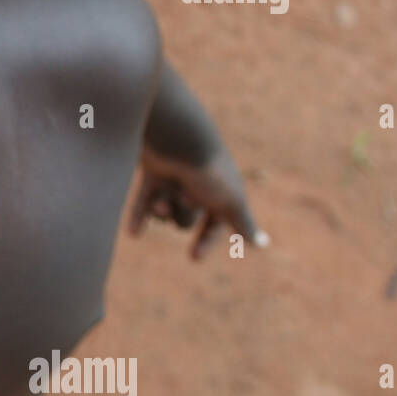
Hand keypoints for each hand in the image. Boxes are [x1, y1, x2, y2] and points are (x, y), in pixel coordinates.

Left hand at [128, 146, 267, 259]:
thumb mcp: (230, 201)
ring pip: (164, 212)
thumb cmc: (207, 170)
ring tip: (160, 201)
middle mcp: (198, 185)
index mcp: (220, 191)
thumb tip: (262, 244)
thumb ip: (243, 223)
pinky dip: (139, 215)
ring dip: (162, 211)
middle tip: (182, 197)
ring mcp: (174, 179)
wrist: (175, 137)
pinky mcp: (153, 173)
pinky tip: (133, 233)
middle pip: (185, 220)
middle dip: (182, 216)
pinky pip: (143, 200)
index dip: (207, 240)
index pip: (215, 224)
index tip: (194, 257)